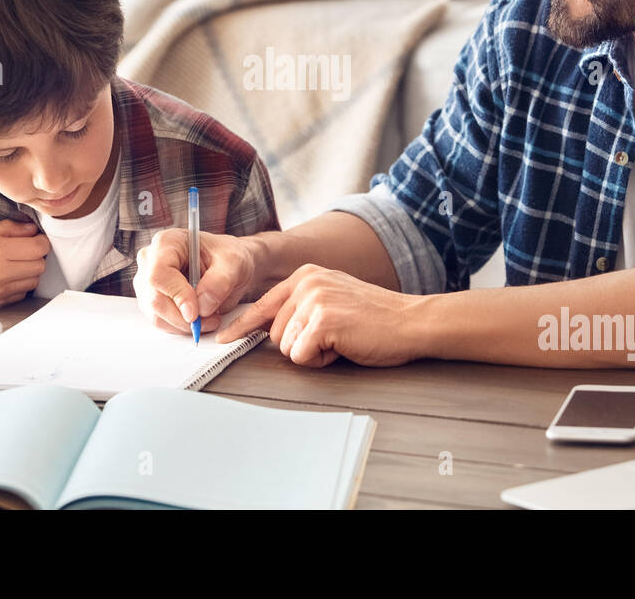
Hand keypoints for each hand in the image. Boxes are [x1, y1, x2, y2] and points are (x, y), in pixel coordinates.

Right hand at [0, 219, 49, 307]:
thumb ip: (9, 229)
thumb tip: (32, 229)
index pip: (40, 247)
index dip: (40, 240)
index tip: (33, 237)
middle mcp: (1, 273)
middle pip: (40, 265)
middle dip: (36, 255)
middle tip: (23, 249)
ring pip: (34, 281)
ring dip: (30, 270)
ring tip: (13, 262)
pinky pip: (21, 294)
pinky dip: (19, 285)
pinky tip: (5, 276)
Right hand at [134, 228, 258, 334]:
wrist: (229, 266)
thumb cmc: (228, 257)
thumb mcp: (234, 263)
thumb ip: (220, 281)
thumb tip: (202, 305)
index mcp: (167, 242)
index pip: (159, 274)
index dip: (177, 296)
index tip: (196, 313)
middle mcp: (151, 261)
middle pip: (154, 298)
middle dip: (183, 317)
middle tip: (210, 320)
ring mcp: (148, 282)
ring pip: (156, 314)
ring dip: (184, 325)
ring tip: (210, 319)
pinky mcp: (152, 300)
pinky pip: (160, 321)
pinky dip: (181, 327)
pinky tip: (200, 319)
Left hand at [214, 264, 424, 366]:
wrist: (410, 321)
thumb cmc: (375, 318)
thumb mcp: (331, 299)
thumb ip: (301, 307)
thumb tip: (266, 328)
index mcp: (306, 275)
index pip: (264, 304)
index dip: (242, 325)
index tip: (224, 337)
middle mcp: (306, 283)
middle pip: (274, 332)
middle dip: (300, 345)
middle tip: (333, 337)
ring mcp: (314, 300)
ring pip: (286, 346)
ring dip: (312, 354)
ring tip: (341, 340)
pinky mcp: (323, 321)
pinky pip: (301, 356)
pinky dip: (322, 360)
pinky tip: (344, 346)